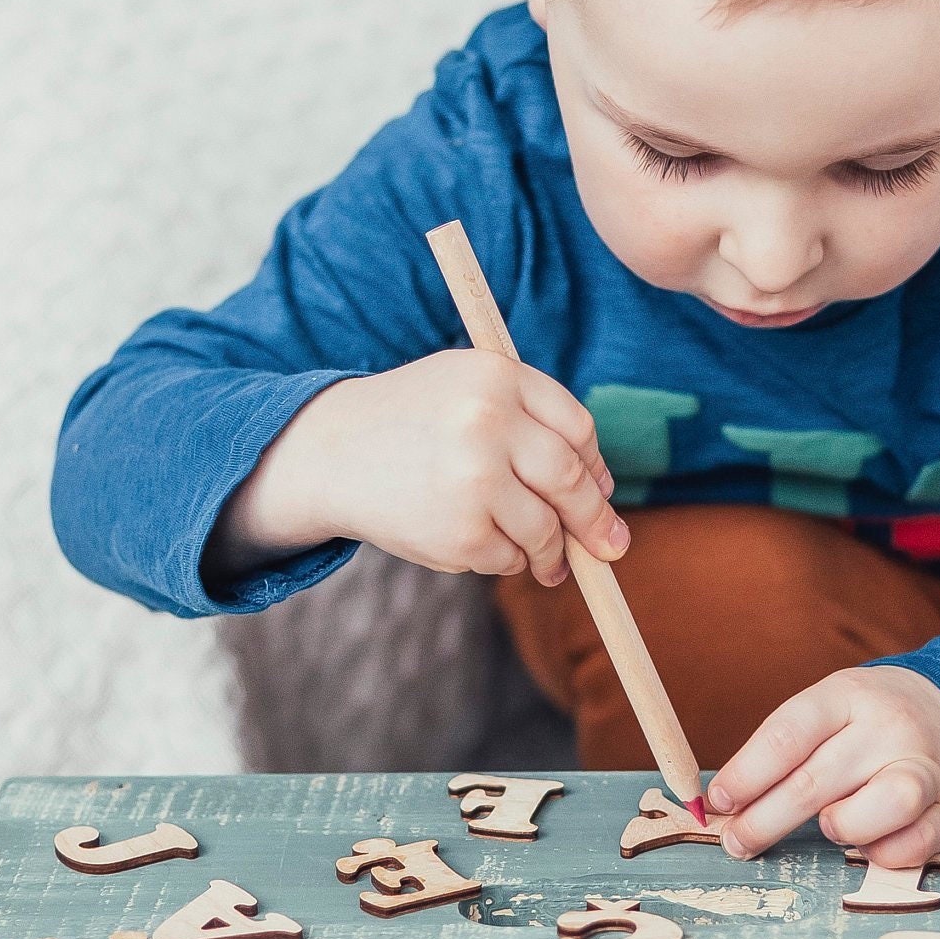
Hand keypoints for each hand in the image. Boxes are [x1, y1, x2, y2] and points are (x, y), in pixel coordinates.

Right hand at [210, 354, 625, 586]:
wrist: (330, 452)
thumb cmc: (411, 421)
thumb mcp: (465, 385)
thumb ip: (530, 419)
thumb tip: (602, 489)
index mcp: (497, 376)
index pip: (577, 428)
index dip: (595, 466)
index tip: (600, 489)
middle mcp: (489, 421)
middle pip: (571, 480)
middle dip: (595, 521)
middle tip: (609, 546)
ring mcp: (475, 478)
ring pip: (546, 528)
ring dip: (552, 552)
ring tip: (547, 561)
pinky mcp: (460, 530)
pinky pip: (508, 557)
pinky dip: (507, 561)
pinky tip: (485, 549)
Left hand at [707, 664, 939, 864]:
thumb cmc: (877, 723)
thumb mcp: (834, 710)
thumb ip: (786, 749)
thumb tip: (725, 805)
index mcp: (847, 695)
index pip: (786, 736)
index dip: (744, 775)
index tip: (716, 804)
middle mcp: (888, 727)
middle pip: (815, 781)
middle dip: (764, 821)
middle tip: (736, 844)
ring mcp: (925, 766)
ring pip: (879, 807)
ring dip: (839, 827)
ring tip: (827, 827)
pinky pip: (914, 845)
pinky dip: (883, 854)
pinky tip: (869, 844)